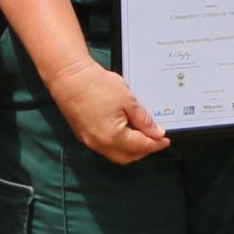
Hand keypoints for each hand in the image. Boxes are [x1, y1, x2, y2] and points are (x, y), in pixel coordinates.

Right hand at [48, 55, 167, 164]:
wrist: (68, 76)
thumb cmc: (96, 84)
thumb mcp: (128, 100)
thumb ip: (144, 120)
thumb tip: (156, 132)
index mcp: (113, 137)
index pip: (141, 147)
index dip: (156, 144)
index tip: (165, 140)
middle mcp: (100, 144)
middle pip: (127, 157)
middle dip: (143, 151)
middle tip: (155, 139)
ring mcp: (89, 141)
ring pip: (115, 154)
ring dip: (130, 148)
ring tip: (141, 134)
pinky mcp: (82, 135)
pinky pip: (104, 146)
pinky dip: (117, 143)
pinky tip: (123, 131)